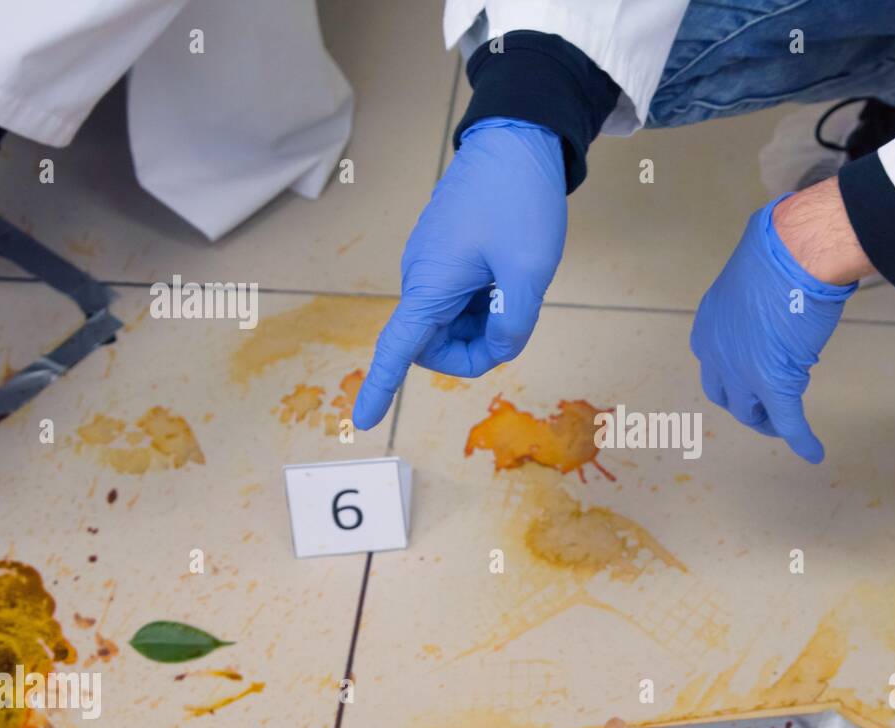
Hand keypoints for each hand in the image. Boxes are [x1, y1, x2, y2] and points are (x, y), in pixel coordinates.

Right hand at [352, 119, 566, 428]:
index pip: (398, 348)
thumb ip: (514, 323)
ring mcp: (433, 265)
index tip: (363, 421)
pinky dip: (484, 304)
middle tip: (516, 325)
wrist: (516, 138)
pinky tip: (508, 276)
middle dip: (472, 351)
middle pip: (434, 345)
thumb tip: (497, 348)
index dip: (380, 387)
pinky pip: (459, 299)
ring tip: (516, 287)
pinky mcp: (446, 255)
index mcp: (431, 284)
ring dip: (483, 324)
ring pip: (451, 323)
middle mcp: (422, 277)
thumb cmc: (519, 200)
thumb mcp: (530, 271)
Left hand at [690, 189, 861, 462]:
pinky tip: (813, 453)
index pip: (715, 362)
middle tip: (766, 409)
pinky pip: (788, 420)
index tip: (754, 372)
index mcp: (709, 325)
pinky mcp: (773, 384)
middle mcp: (716, 352)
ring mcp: (742, 372)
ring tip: (786, 425)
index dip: (735, 372)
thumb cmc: (779, 252)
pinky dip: (800, 439)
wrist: (793, 253)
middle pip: (726, 393)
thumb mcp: (756, 274)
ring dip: (768, 421)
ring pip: (751, 410)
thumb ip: (759, 294)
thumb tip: (784, 283)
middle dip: (745, 404)